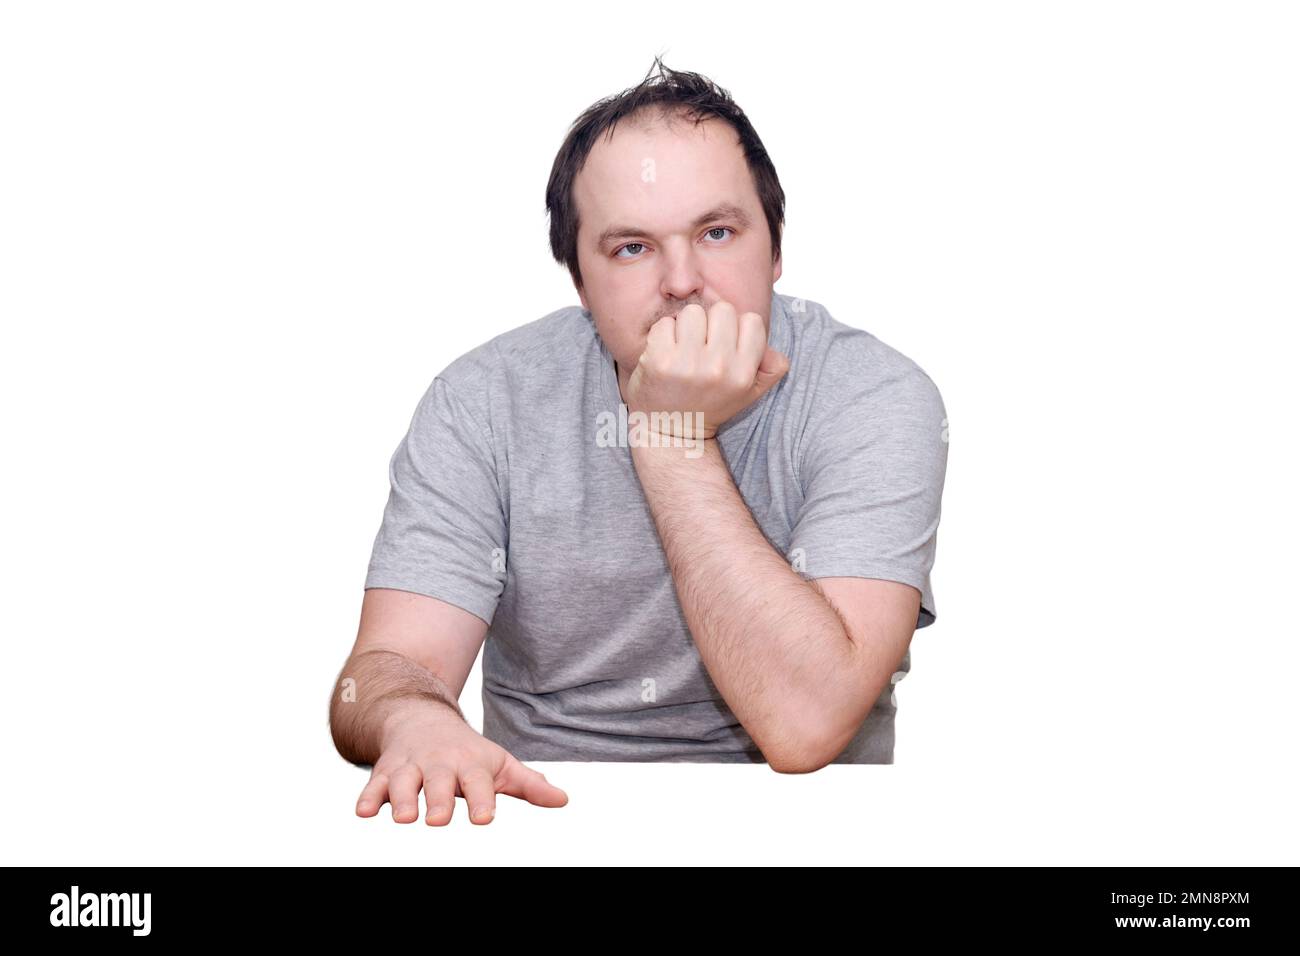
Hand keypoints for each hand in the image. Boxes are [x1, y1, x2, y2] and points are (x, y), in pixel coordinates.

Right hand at [357, 700, 567, 825]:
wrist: (420, 717)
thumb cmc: (467, 751)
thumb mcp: (499, 763)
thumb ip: (528, 785)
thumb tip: (563, 800)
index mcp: (470, 765)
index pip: (478, 783)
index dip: (481, 800)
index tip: (484, 818)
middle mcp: (438, 764)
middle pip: (438, 782)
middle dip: (437, 800)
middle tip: (438, 819)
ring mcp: (410, 766)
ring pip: (403, 783)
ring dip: (402, 800)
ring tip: (404, 818)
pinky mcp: (384, 770)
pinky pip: (373, 784)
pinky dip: (368, 797)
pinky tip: (364, 812)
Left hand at [624, 300, 789, 439]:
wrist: (671, 431)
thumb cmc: (711, 404)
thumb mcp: (750, 393)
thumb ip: (772, 369)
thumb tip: (772, 348)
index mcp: (743, 374)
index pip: (753, 321)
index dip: (738, 328)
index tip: (726, 345)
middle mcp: (718, 368)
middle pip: (722, 310)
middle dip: (712, 323)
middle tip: (702, 345)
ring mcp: (687, 364)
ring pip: (692, 312)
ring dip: (685, 326)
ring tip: (683, 348)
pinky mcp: (659, 361)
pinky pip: (664, 324)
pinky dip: (663, 334)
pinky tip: (665, 353)